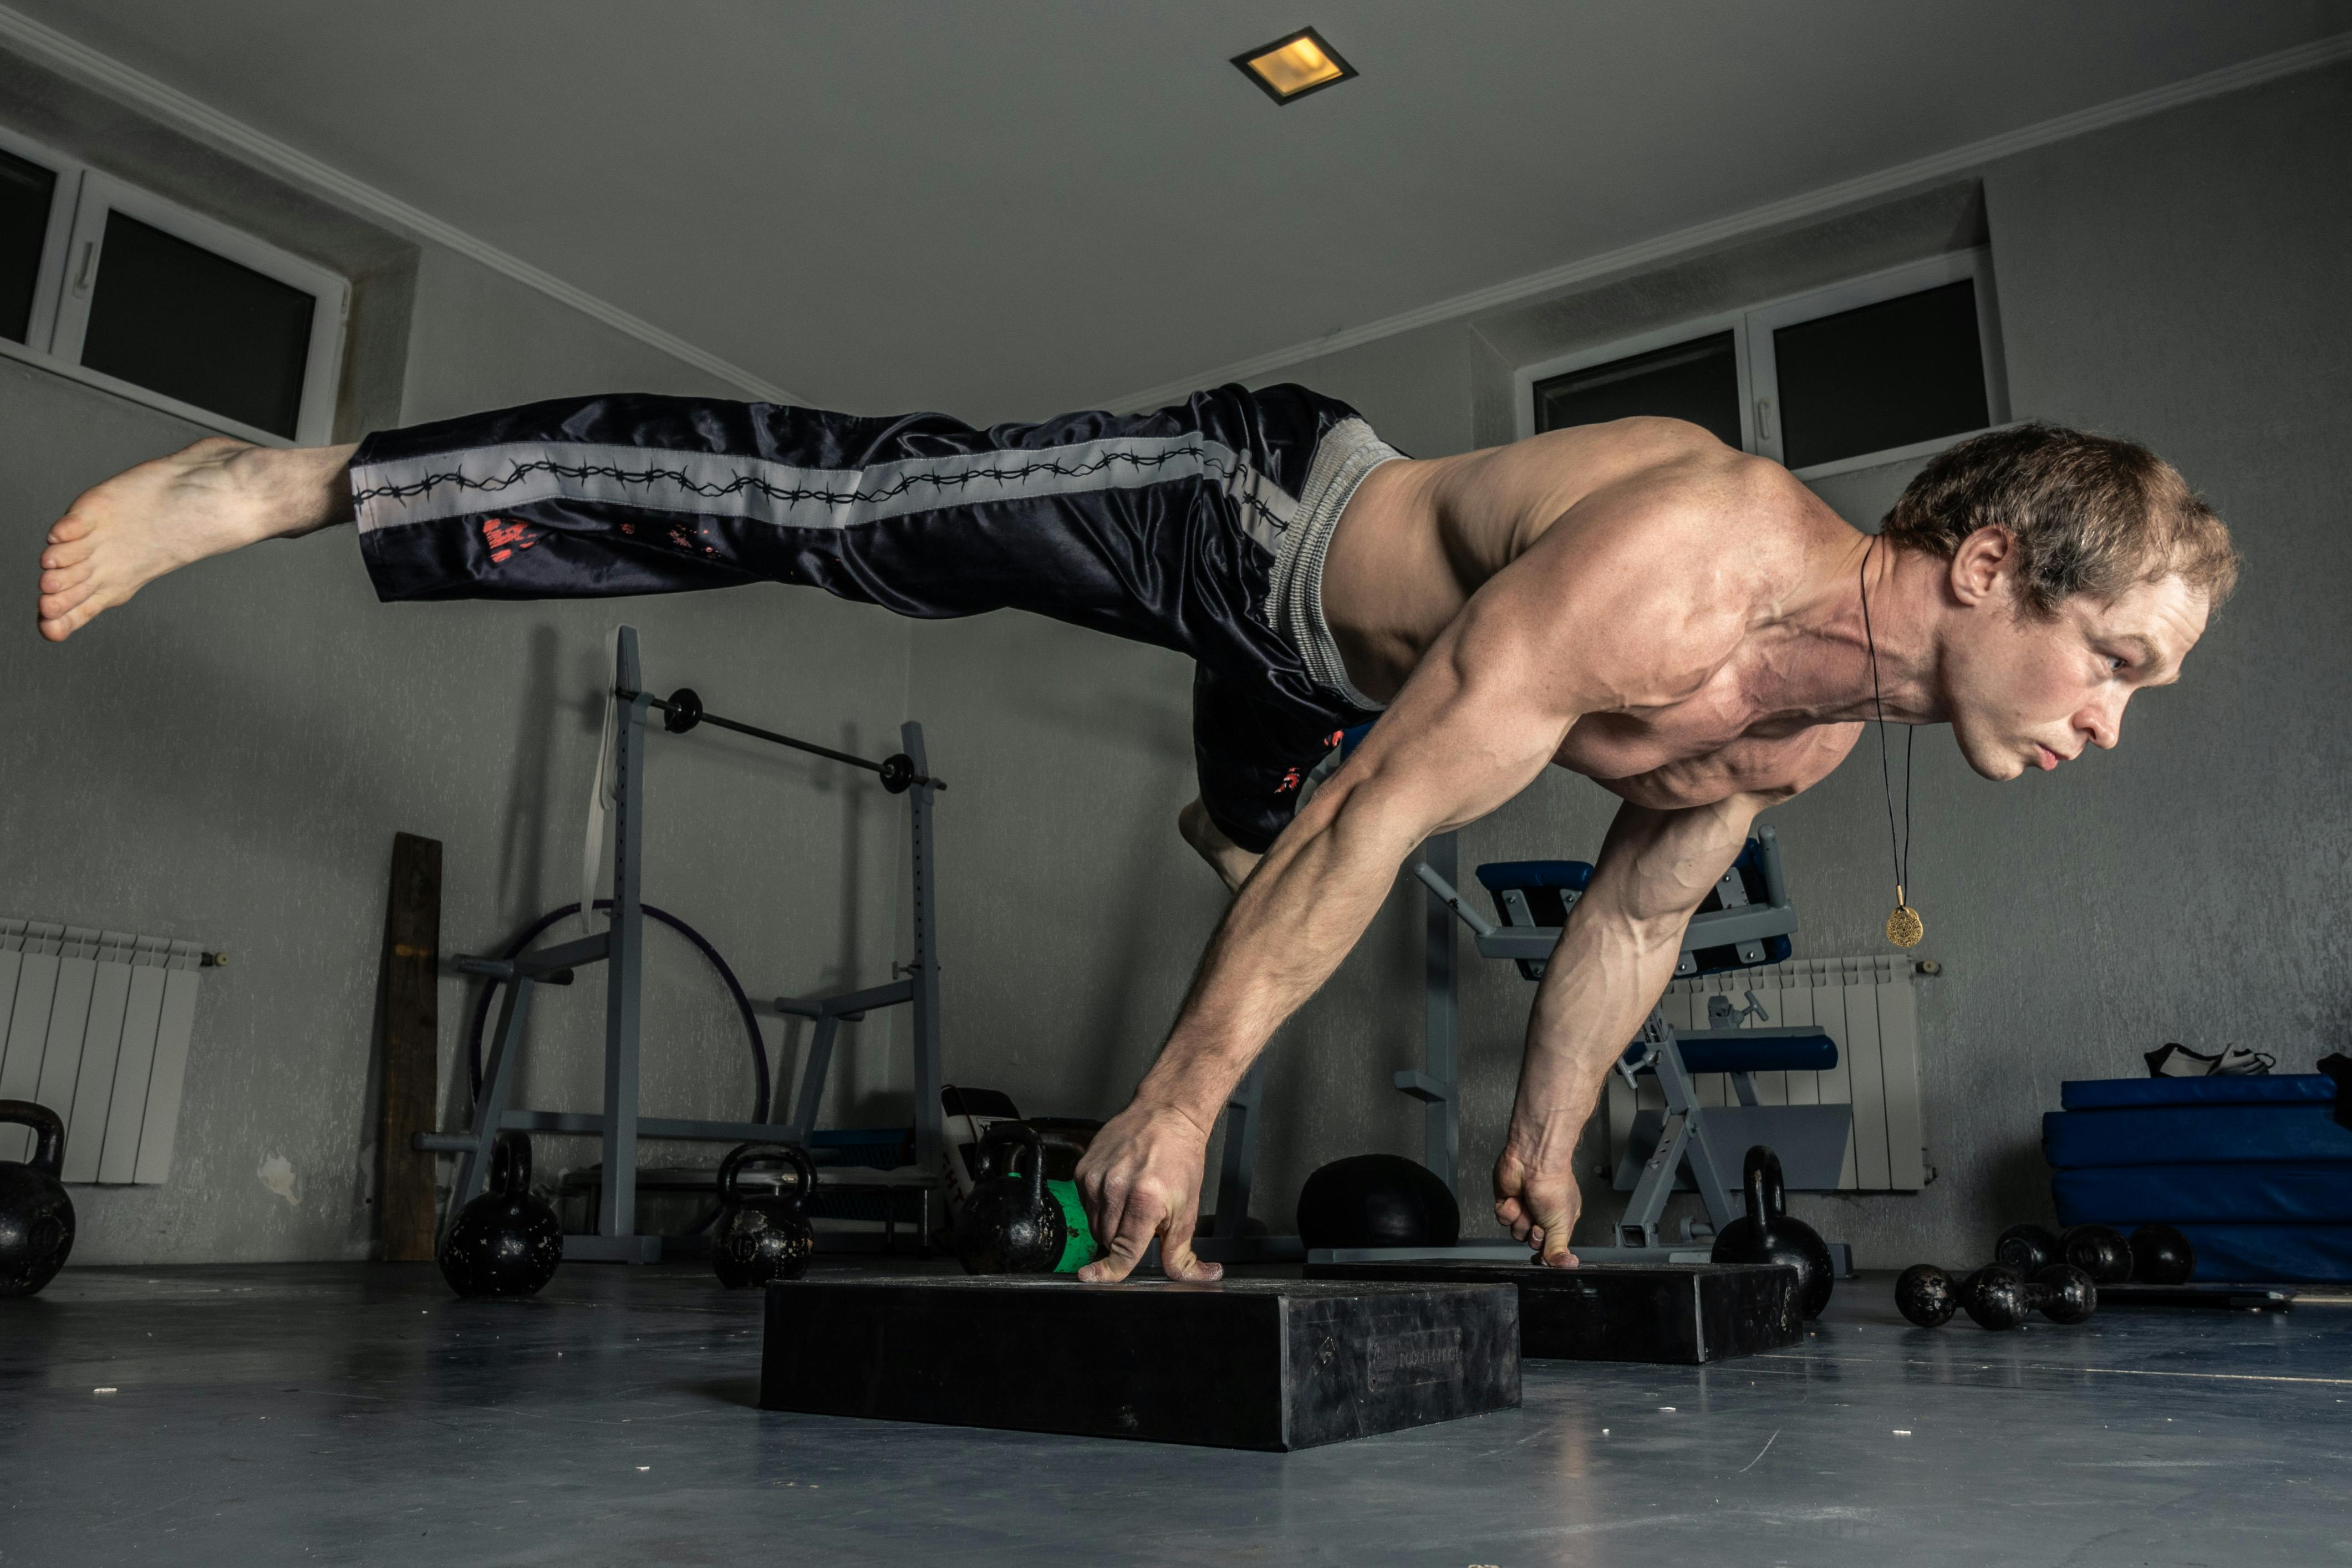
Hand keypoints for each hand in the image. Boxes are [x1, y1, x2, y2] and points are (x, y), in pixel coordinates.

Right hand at [1073, 1100, 1223, 1282]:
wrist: (1166, 1114)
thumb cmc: (1180, 1157)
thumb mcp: (1188, 1209)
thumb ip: (1181, 1252)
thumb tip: (1191, 1277)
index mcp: (1144, 1201)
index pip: (1122, 1250)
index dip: (1110, 1271)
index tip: (1092, 1278)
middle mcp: (1115, 1189)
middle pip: (1107, 1240)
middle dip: (1124, 1240)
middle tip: (1143, 1218)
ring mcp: (1095, 1178)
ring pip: (1093, 1224)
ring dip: (1111, 1224)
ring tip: (1131, 1199)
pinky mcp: (1083, 1169)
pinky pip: (1085, 1205)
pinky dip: (1100, 1205)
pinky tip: (1118, 1188)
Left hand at [1493, 1105, 1586, 1266]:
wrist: (1533, 1161)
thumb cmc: (1553, 1185)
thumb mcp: (1562, 1224)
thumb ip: (1559, 1249)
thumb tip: (1566, 1265)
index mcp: (1561, 1221)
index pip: (1551, 1248)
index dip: (1546, 1253)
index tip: (1546, 1257)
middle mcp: (1542, 1215)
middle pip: (1531, 1243)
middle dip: (1534, 1234)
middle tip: (1539, 1220)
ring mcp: (1523, 1209)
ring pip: (1516, 1233)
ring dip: (1521, 1220)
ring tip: (1529, 1204)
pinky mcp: (1507, 1202)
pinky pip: (1503, 1220)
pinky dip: (1508, 1210)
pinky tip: (1516, 1198)